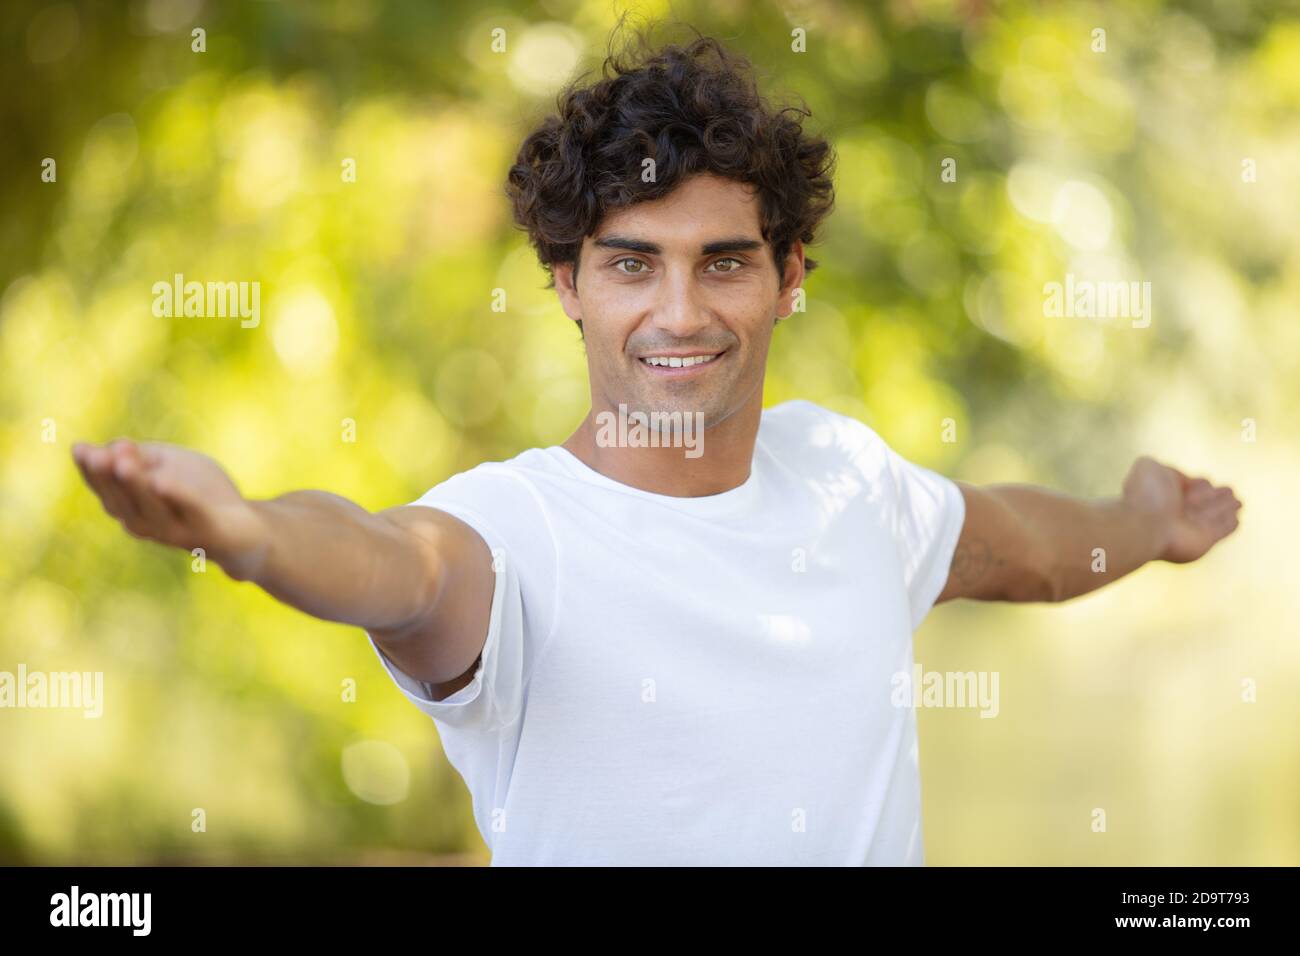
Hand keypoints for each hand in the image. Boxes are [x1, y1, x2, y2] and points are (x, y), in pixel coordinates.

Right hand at [71, 438, 267, 579]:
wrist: (245, 528)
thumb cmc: (201, 493)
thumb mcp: (169, 464)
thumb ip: (142, 456)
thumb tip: (114, 446)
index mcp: (131, 507)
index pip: (104, 488)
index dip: (91, 470)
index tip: (79, 447)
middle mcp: (145, 524)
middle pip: (122, 500)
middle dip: (107, 476)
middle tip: (95, 454)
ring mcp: (174, 531)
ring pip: (151, 507)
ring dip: (136, 483)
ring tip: (123, 462)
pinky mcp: (205, 531)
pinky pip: (190, 512)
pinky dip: (177, 496)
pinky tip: (163, 481)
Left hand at [1121, 455, 1241, 563]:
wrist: (1145, 527)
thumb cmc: (1145, 496)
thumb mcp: (1149, 467)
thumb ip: (1167, 469)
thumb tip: (1183, 478)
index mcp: (1164, 493)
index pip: (1187, 486)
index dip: (1197, 483)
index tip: (1206, 480)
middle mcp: (1177, 511)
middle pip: (1201, 501)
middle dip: (1216, 495)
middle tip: (1229, 490)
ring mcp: (1191, 527)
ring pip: (1214, 514)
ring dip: (1226, 507)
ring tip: (1238, 501)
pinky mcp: (1205, 540)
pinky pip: (1222, 530)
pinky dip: (1229, 525)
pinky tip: (1236, 519)